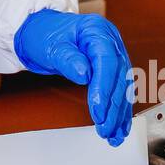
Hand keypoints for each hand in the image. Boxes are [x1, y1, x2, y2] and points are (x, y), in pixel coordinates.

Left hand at [13, 9, 134, 146]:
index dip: (104, 89)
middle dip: (113, 107)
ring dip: (120, 113)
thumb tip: (85, 74)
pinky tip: (119, 126)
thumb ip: (68, 59)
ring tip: (114, 135)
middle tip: (106, 130)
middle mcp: (111, 41)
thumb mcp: (50, 46)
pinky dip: (119, 109)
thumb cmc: (44, 35)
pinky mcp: (111, 67)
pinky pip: (119, 89)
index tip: (98, 112)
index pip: (107, 62)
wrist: (41, 30)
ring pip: (123, 86)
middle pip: (119, 77)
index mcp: (97, 30)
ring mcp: (114, 53)